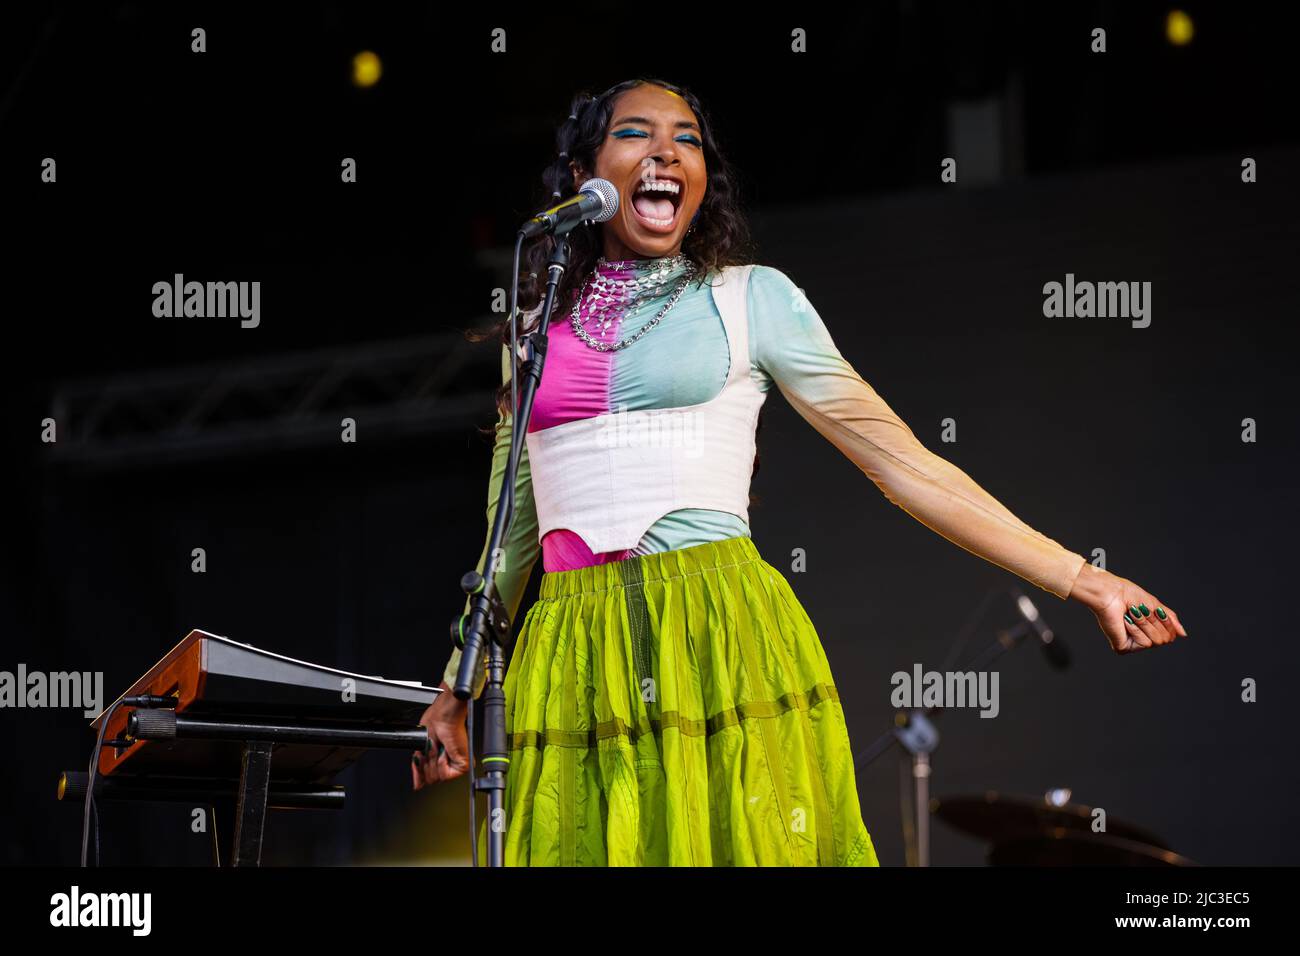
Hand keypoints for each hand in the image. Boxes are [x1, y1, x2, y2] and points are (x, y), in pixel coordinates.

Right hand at [411, 681, 469, 788]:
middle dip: (427, 766)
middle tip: (431, 750)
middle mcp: (448, 762)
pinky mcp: (463, 764)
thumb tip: (417, 785)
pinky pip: (446, 775)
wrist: (444, 716)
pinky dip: (441, 764)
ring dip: (433, 762)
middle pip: (432, 779)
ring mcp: (456, 763)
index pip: (429, 777)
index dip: (421, 777)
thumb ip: (419, 767)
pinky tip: (443, 752)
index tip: (419, 777)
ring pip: (438, 778)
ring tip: (438, 748)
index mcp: (438, 758)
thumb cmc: (434, 722)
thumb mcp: (420, 748)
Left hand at [1068, 564, 1187, 653]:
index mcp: (1147, 630)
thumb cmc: (1129, 595)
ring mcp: (1132, 645)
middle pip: (1165, 640)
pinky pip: (1144, 643)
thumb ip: (1171, 620)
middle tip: (1140, 611)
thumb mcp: (1156, 606)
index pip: (1171, 635)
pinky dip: (1137, 629)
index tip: (1156, 610)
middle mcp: (1140, 639)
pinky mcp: (1122, 648)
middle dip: (1155, 622)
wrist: (1111, 593)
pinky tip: (1125, 621)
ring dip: (1145, 624)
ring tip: (1132, 614)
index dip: (1166, 622)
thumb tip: (1183, 634)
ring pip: (1156, 642)